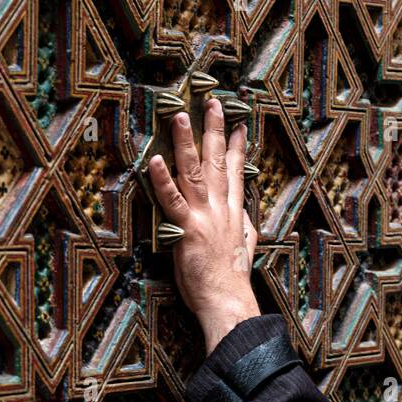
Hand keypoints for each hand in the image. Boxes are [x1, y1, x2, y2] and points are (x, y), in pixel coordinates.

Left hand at [148, 97, 259, 354]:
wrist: (228, 299)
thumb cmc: (232, 280)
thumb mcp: (246, 248)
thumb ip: (244, 228)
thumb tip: (245, 217)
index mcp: (233, 213)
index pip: (236, 172)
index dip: (237, 147)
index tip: (239, 125)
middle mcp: (220, 208)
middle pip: (217, 162)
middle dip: (215, 130)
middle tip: (213, 103)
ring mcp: (203, 216)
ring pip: (194, 171)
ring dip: (187, 141)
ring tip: (180, 115)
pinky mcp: (187, 229)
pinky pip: (172, 200)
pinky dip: (163, 179)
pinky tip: (155, 159)